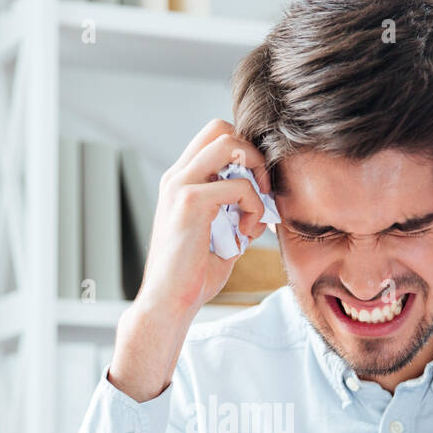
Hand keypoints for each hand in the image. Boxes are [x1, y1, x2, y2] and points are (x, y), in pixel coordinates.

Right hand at [110, 120, 270, 401]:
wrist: (168, 303)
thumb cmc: (192, 277)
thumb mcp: (220, 238)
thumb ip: (237, 215)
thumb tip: (265, 206)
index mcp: (180, 182)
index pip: (215, 139)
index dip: (243, 156)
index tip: (256, 192)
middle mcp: (177, 176)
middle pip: (222, 128)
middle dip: (253, 155)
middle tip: (263, 193)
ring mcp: (180, 185)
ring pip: (230, 144)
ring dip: (255, 174)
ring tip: (256, 213)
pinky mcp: (190, 202)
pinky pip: (239, 185)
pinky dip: (254, 207)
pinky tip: (247, 235)